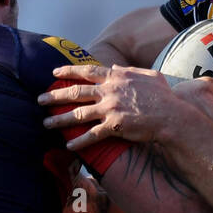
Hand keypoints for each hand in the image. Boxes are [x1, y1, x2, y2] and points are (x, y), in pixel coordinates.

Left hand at [39, 65, 212, 149]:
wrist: (172, 115)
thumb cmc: (165, 97)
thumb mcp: (150, 76)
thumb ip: (131, 71)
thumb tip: (118, 66)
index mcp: (117, 77)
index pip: (87, 71)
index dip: (69, 72)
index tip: (55, 73)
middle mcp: (109, 91)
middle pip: (76, 92)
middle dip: (55, 96)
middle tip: (39, 99)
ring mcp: (111, 109)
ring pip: (78, 114)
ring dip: (59, 120)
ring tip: (46, 124)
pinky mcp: (115, 126)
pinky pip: (92, 135)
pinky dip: (79, 141)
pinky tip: (68, 145)